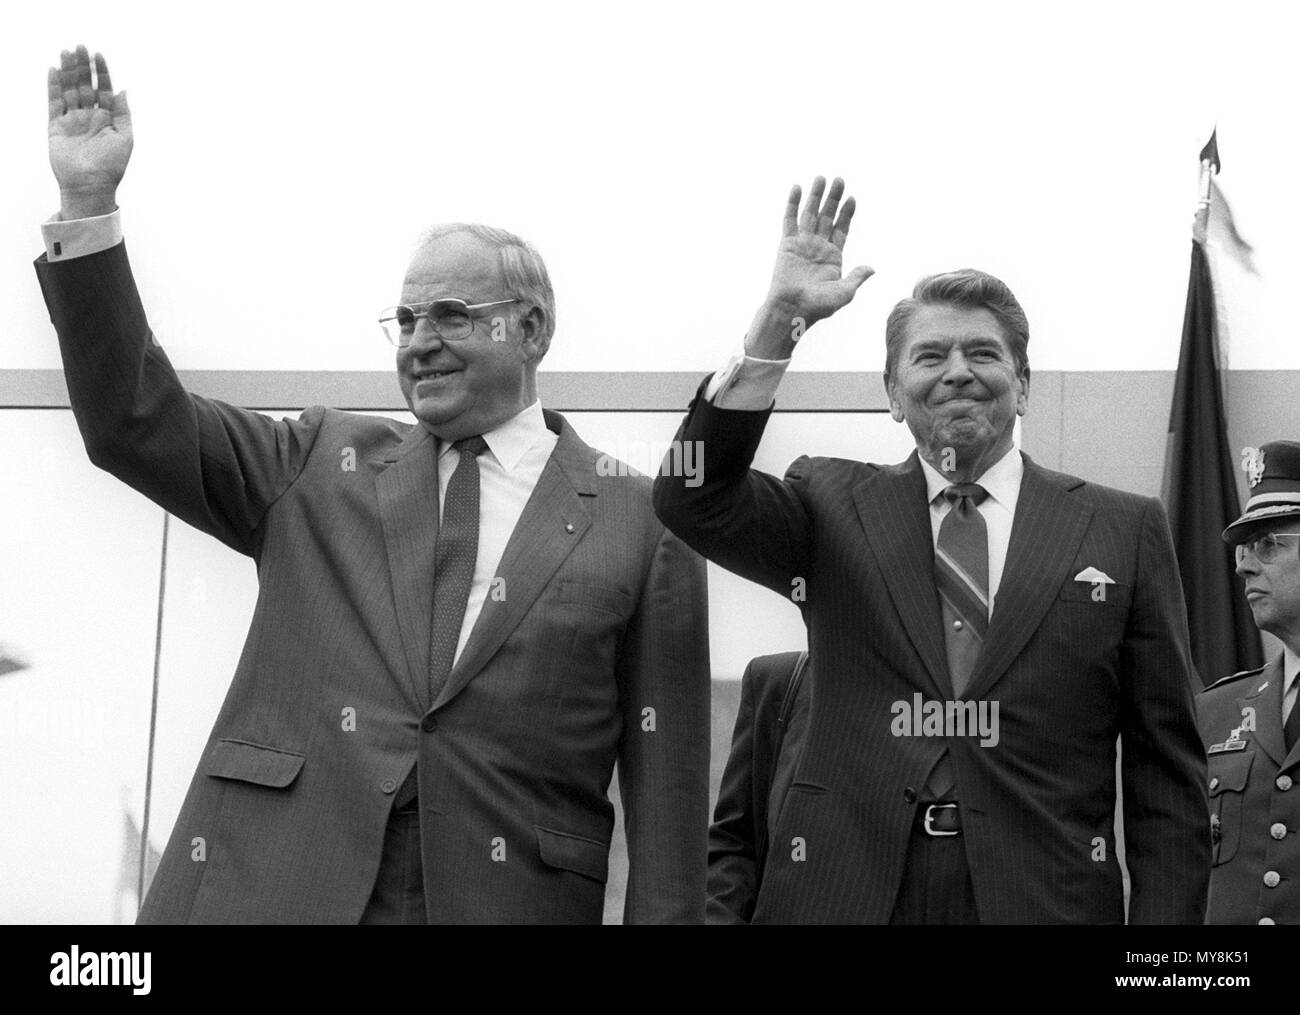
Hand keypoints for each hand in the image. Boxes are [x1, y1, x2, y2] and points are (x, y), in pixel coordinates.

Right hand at [48, 45, 131, 218]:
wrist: (90, 185)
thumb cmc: (111, 166)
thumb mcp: (125, 138)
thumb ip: (124, 113)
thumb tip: (124, 90)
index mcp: (107, 119)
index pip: (104, 90)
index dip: (102, 72)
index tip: (98, 55)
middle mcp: (89, 117)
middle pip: (84, 85)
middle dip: (82, 66)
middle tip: (80, 47)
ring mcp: (72, 120)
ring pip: (69, 90)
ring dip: (67, 71)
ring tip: (66, 52)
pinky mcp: (56, 126)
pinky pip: (54, 102)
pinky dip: (53, 86)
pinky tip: (54, 69)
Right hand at [745, 176, 873, 358]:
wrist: (792, 310)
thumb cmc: (818, 307)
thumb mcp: (844, 292)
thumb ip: (857, 277)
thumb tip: (871, 268)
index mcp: (832, 257)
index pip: (841, 229)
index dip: (847, 214)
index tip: (852, 198)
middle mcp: (817, 247)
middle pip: (827, 217)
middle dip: (833, 198)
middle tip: (839, 179)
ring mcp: (802, 244)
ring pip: (810, 214)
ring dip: (816, 196)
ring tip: (822, 177)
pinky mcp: (786, 244)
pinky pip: (790, 219)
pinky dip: (793, 203)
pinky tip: (797, 188)